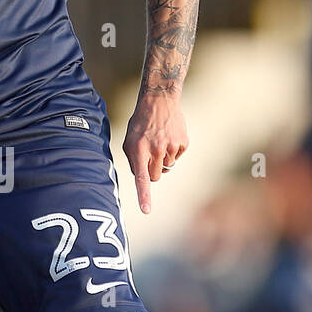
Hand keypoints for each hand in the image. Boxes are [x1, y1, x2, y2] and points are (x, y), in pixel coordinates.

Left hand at [123, 93, 187, 213]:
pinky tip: (169, 137)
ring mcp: (171, 147)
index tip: (146, 210)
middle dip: (152, 172)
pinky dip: (173, 152)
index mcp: (139, 150)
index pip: (142, 178)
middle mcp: (156, 150)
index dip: (144, 195)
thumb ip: (133, 160)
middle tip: (150, 157)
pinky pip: (177, 157)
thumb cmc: (140, 123)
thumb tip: (142, 177)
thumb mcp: (129, 140)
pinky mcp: (182, 143)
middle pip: (155, 177)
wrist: (159, 101)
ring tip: (159, 142)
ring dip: (163, 161)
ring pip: (167, 168)